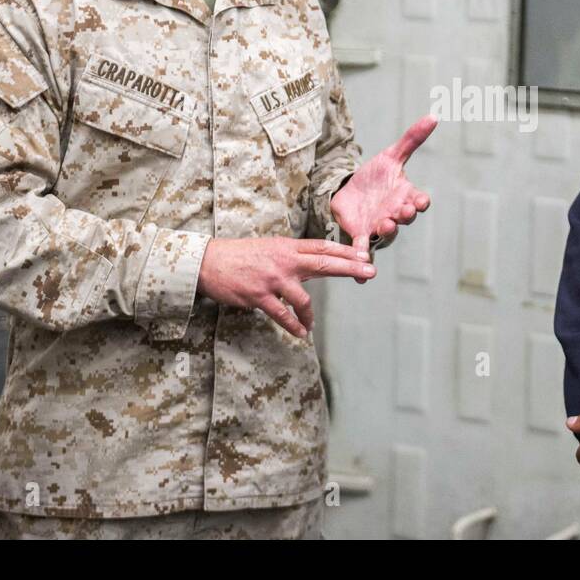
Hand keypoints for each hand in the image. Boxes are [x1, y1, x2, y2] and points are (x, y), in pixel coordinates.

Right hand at [196, 237, 375, 337]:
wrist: (208, 262)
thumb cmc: (240, 256)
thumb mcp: (270, 248)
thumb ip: (293, 257)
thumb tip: (316, 265)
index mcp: (287, 247)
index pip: (323, 247)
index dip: (346, 251)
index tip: (365, 255)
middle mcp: (284, 261)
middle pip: (324, 263)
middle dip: (350, 267)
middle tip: (371, 272)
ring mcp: (272, 279)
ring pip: (304, 298)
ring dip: (310, 314)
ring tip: (310, 324)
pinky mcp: (259, 296)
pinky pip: (283, 315)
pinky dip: (294, 325)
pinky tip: (301, 333)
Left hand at [332, 115, 434, 253]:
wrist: (350, 189)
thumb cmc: (375, 176)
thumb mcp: (391, 155)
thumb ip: (412, 139)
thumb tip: (433, 117)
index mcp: (405, 196)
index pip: (418, 200)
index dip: (420, 201)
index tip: (421, 200)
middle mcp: (396, 213)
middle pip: (404, 217)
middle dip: (405, 215)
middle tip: (403, 212)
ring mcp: (379, 225)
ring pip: (386, 232)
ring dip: (387, 230)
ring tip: (384, 226)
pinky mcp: (360, 234)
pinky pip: (363, 249)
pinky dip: (362, 259)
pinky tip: (361, 274)